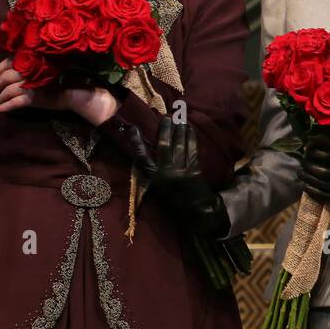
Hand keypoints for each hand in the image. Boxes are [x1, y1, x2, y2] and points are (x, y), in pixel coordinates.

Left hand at [0, 57, 117, 120]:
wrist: (77, 92)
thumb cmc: (63, 79)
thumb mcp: (46, 69)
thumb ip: (32, 67)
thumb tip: (13, 69)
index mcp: (34, 60)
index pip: (10, 61)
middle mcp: (32, 70)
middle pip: (7, 76)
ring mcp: (33, 84)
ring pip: (9, 90)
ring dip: (1, 96)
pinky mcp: (35, 98)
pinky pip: (16, 102)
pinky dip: (6, 106)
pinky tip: (1, 109)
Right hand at [148, 116, 230, 236]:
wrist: (196, 211)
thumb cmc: (175, 199)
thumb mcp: (159, 186)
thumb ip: (155, 169)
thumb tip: (151, 148)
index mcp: (153, 178)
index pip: (141, 157)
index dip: (136, 142)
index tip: (133, 128)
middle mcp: (166, 173)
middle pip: (163, 146)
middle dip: (164, 129)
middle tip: (166, 117)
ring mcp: (181, 171)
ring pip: (179, 145)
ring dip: (179, 129)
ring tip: (179, 117)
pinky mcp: (195, 169)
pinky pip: (192, 149)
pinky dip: (191, 137)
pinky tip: (190, 128)